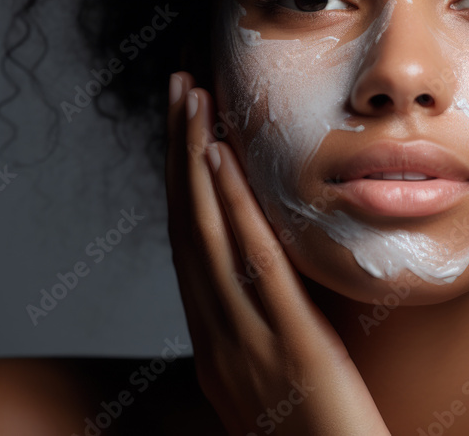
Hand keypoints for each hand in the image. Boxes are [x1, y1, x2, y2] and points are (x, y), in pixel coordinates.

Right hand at [165, 71, 389, 435]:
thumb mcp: (276, 383)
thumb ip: (266, 334)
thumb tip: (270, 288)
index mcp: (214, 344)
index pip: (188, 247)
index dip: (179, 182)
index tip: (181, 128)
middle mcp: (217, 337)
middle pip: (187, 226)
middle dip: (176, 152)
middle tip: (176, 85)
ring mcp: (247, 342)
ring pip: (208, 235)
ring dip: (195, 160)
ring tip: (192, 98)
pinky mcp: (292, 348)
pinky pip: (256, 267)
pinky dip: (234, 208)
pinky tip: (224, 160)